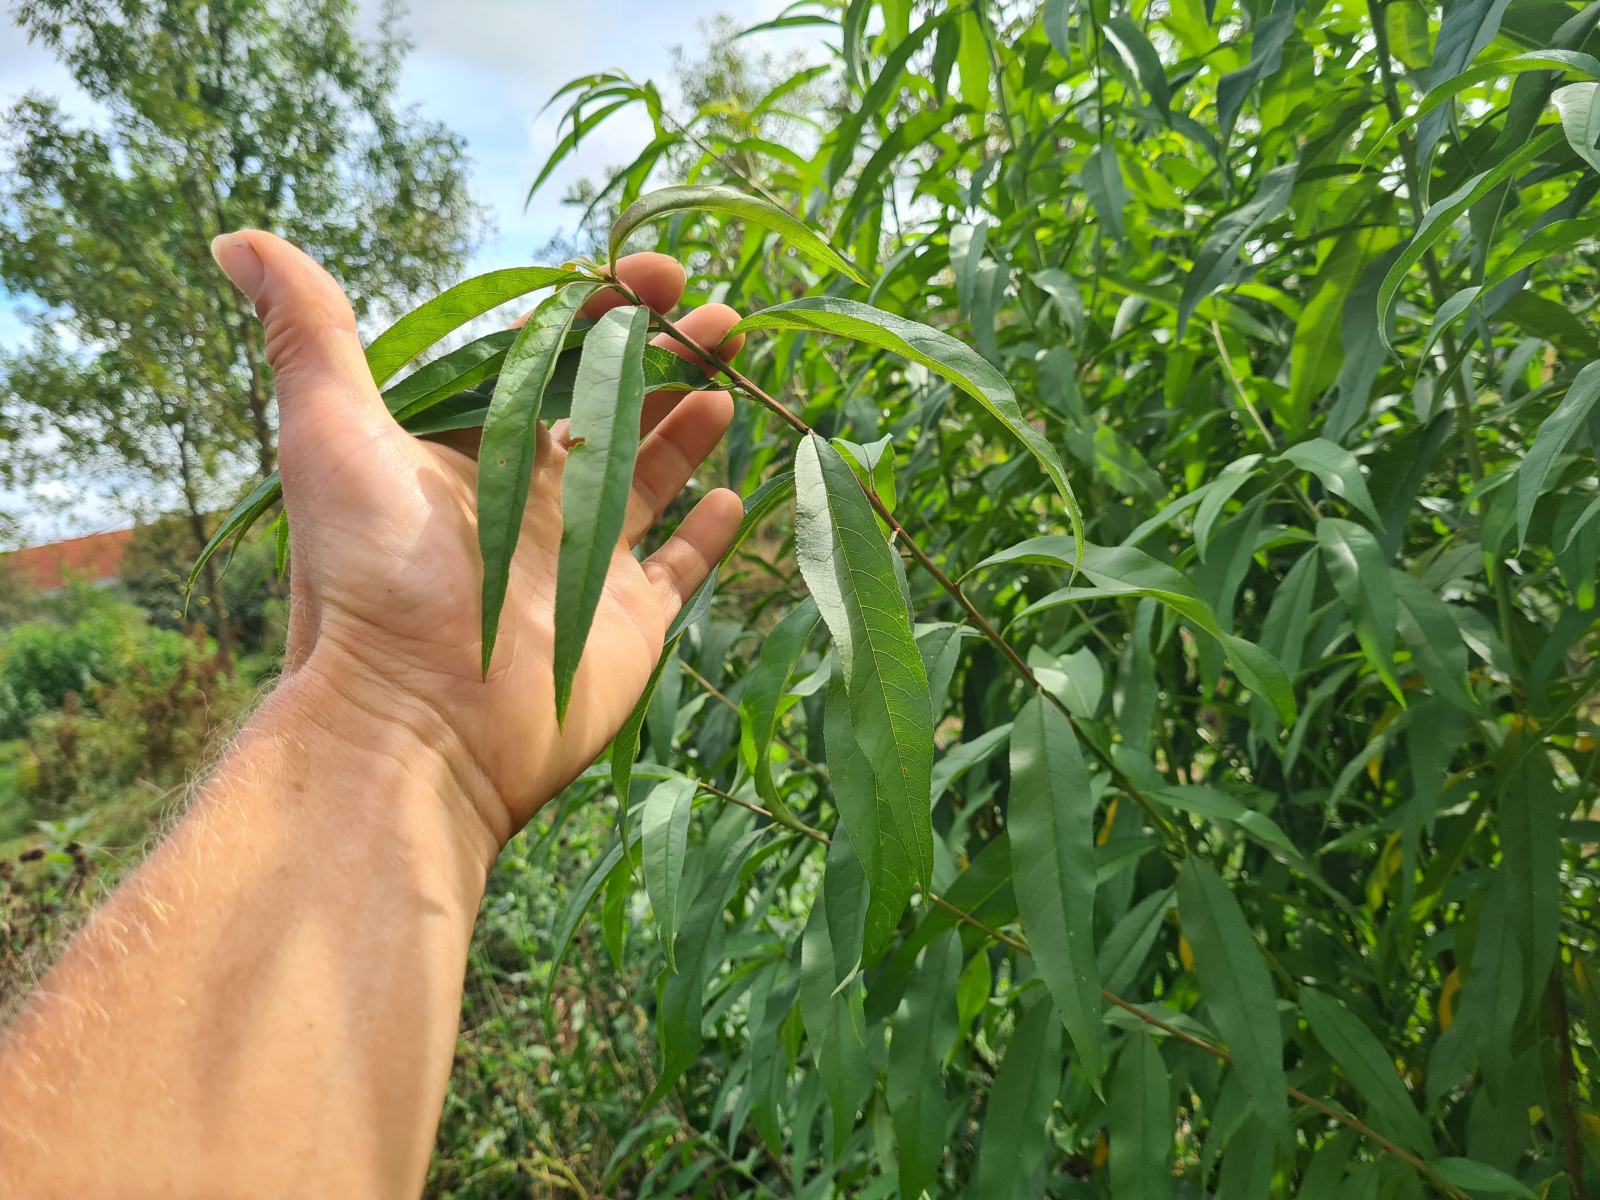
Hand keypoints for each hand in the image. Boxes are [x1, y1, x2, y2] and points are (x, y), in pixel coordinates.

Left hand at [211, 231, 744, 849]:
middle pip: (611, 407)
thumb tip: (239, 238)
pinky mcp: (628, 624)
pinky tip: (734, 491)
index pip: (547, 357)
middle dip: (666, 356)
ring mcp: (584, 562)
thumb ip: (309, 332)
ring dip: (691, 427)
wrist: (417, 722)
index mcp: (473, 450)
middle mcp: (531, 500)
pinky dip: (709, 532)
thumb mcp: (331, 432)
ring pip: (653, 478)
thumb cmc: (371, 575)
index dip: (601, 308)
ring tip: (730, 381)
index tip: (653, 272)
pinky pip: (679, 568)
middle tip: (722, 317)